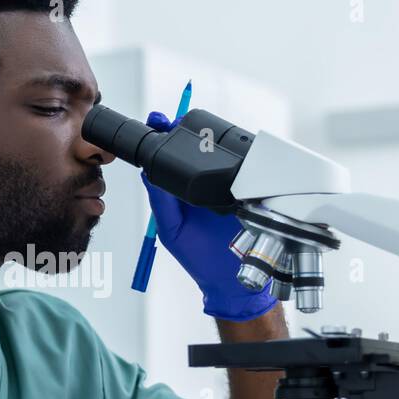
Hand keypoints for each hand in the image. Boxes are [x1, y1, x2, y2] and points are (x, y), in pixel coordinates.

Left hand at [144, 111, 276, 321]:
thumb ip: (162, 202)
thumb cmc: (200, 258)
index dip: (164, 136)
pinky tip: (229, 145)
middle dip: (187, 129)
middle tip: (180, 118)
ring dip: (213, 138)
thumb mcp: (172, 230)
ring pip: (220, 152)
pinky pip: (245, 164)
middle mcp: (202, 183)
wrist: (234, 279)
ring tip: (201, 128)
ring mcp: (227, 183)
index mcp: (180, 191)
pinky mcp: (250, 186)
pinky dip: (239, 153)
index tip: (158, 122)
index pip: (169, 157)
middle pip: (195, 147)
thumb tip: (147, 172)